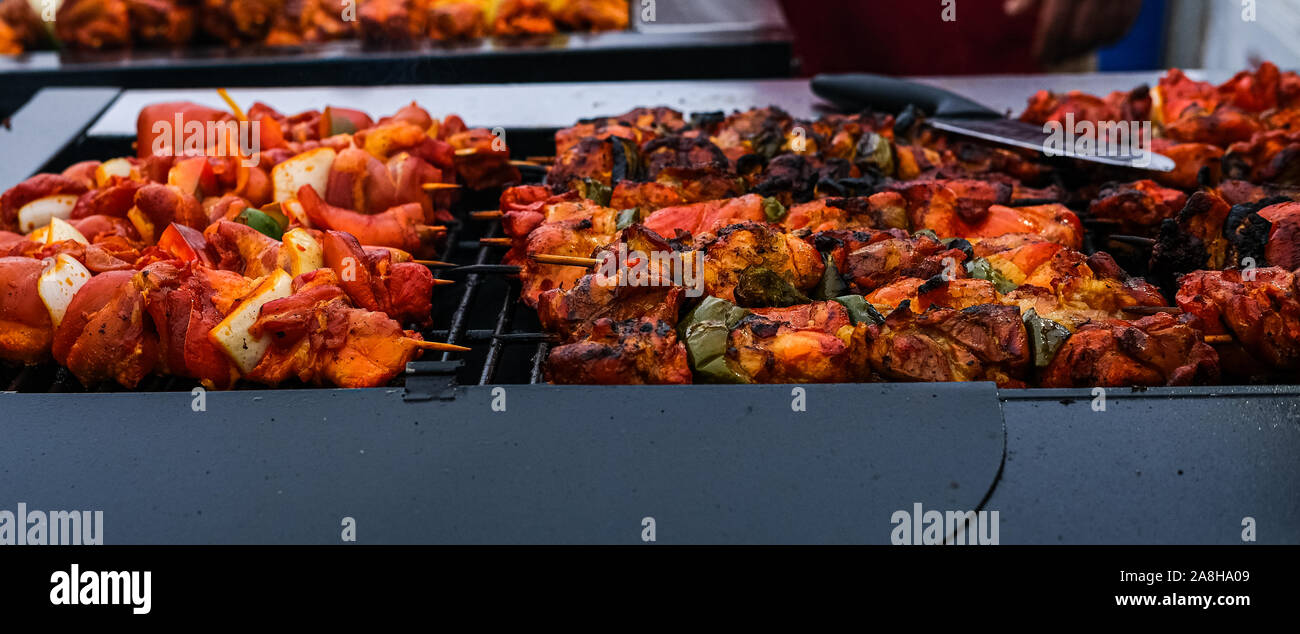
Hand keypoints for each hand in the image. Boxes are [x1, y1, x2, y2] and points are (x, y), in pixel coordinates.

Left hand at [1006, 0, 1143, 64]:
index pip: (1055, 26)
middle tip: (1054, 59)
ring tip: (1070, 53)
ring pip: (1103, 33)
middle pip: (1079, 35)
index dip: (1046, 47)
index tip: (1040, 57)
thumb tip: (1012, 12)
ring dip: (1085, 49)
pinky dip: (1110, 38)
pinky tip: (1095, 43)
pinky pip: (1124, 24)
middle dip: (1065, 52)